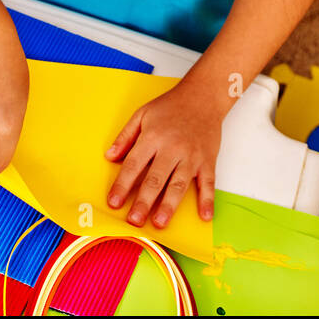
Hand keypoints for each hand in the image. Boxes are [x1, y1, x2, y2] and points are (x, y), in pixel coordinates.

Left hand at [105, 82, 220, 228]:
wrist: (203, 96)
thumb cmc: (171, 106)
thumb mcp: (142, 114)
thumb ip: (125, 136)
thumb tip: (110, 157)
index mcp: (152, 137)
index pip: (133, 165)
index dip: (122, 185)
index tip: (113, 203)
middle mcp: (172, 148)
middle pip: (155, 179)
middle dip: (143, 202)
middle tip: (134, 221)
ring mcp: (191, 156)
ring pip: (179, 184)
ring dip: (169, 205)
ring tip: (160, 222)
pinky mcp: (207, 160)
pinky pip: (208, 183)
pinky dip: (207, 200)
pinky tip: (204, 216)